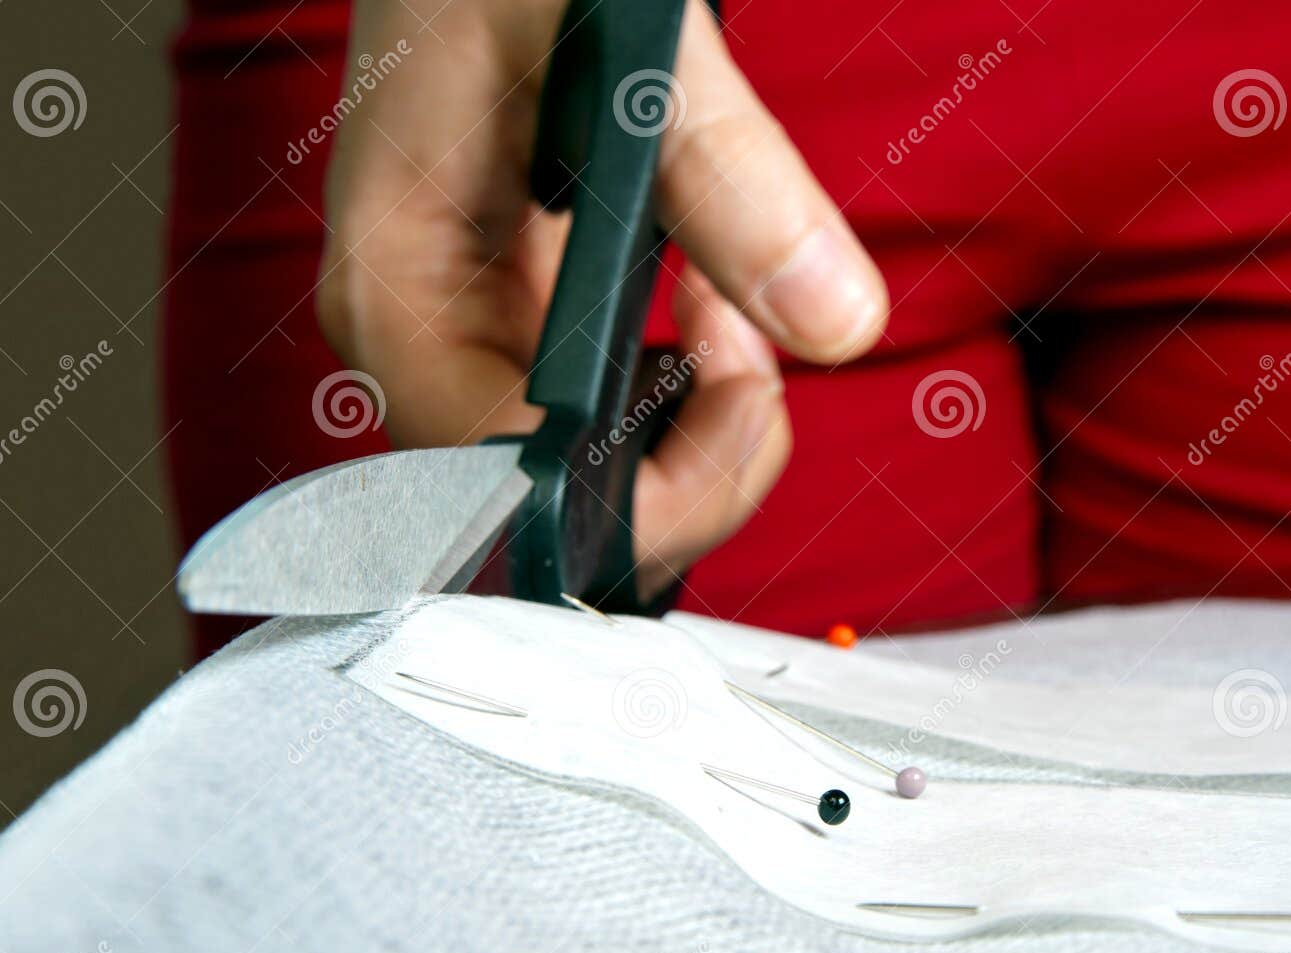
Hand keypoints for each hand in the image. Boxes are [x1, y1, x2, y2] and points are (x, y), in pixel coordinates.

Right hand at [315, 0, 887, 594]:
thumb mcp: (634, 44)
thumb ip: (730, 178)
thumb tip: (836, 323)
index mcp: (399, 290)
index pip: (507, 490)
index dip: (649, 494)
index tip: (745, 397)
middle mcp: (418, 339)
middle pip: (554, 512)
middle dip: (689, 465)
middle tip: (751, 345)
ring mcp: (464, 338)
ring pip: (586, 484)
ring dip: (694, 434)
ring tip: (727, 312)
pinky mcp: (517, 324)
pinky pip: (603, 425)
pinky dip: (682, 400)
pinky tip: (706, 313)